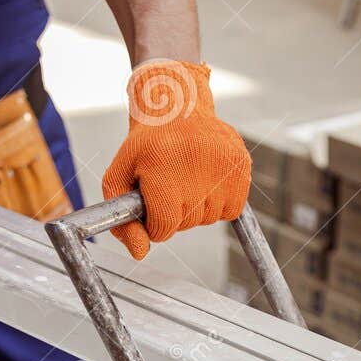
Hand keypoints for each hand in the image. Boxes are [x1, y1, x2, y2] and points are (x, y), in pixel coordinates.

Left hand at [101, 61, 250, 259]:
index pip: (163, 228)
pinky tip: (207, 178)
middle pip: (185, 224)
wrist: (178, 107)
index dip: (154, 223)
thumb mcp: (118, 177)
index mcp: (162, 170)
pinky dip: (218, 202)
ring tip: (188, 175)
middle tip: (169, 182)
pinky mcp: (242, 167)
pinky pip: (231, 210)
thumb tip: (139, 253)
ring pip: (208, 219)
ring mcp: (223, 167)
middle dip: (174, 212)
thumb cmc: (145, 147)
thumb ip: (122, 220)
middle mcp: (196, 166)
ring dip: (196, 207)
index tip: (152, 203)